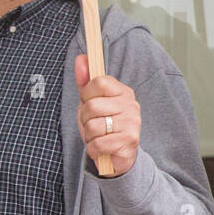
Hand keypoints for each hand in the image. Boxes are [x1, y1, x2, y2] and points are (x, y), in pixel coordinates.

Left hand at [75, 54, 141, 175]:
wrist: (117, 156)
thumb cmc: (103, 126)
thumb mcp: (91, 102)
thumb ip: (85, 81)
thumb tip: (81, 57)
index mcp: (123, 92)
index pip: (99, 82)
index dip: (87, 94)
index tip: (89, 103)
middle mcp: (131, 105)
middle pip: (92, 105)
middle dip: (85, 119)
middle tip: (93, 125)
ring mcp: (132, 123)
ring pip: (93, 126)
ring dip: (89, 136)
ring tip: (98, 137)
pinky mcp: (130, 141)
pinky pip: (98, 143)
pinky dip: (94, 149)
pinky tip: (102, 148)